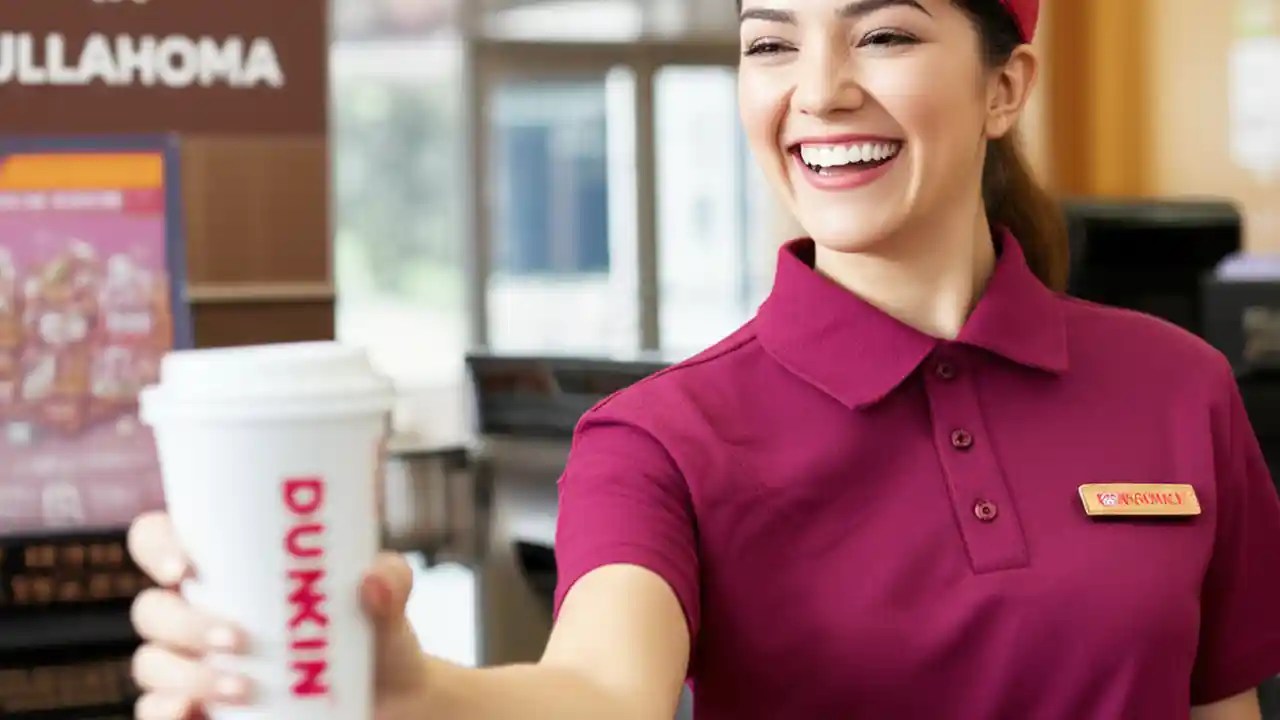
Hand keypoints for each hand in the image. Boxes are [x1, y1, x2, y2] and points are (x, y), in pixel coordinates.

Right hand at [126, 512, 433, 718]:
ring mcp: (194, 663)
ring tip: (244, 688)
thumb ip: (390, 579)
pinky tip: (190, 714)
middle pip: (152, 610)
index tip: (186, 565)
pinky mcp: (201, 708)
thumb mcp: (387, 599)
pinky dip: (164, 713)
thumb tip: (370, 580)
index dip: (156, 545)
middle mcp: (198, 611)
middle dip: (184, 625)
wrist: (392, 696)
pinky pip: (157, 711)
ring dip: (186, 676)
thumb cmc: (374, 630)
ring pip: (152, 663)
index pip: (158, 539)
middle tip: (237, 639)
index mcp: (226, 567)